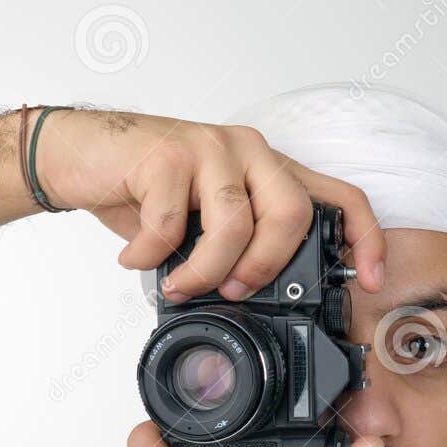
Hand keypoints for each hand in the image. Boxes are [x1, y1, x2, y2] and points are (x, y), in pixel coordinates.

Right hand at [36, 109, 385, 300]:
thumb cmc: (144, 190)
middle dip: (267, 268)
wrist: (77, 155)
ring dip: (204, 272)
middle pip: (293, 214)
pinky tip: (136, 257)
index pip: (340, 197)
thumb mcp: (203, 221)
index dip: (365, 240)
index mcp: (268, 169)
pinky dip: (151, 254)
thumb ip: (238, 245)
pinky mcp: (167, 152)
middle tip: (234, 291)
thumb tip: (260, 300)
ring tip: (178, 284)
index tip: (370, 282)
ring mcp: (210, 147)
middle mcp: (249, 151)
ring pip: (234, 225)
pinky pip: (172, 223)